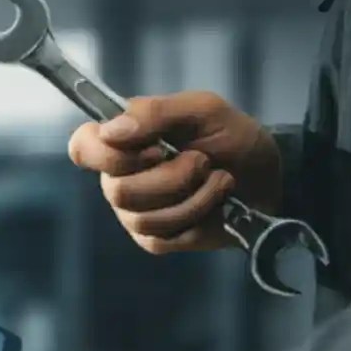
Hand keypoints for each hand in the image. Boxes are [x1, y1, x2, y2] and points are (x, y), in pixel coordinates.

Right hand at [67, 91, 281, 253]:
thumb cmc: (232, 138)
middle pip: (119, 190)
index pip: (82, 147)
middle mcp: (119, 178)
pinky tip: (216, 205)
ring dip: (193, 198)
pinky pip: (162, 238)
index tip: (151, 148)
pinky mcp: (154, 240)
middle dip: (172, 177)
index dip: (106, 153)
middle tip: (202, 161)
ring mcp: (134, 213)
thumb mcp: (204, 110)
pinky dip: (199, 218)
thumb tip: (110, 131)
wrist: (268, 177)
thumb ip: (156, 111)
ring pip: (142, 218)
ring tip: (219, 181)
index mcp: (122, 142)